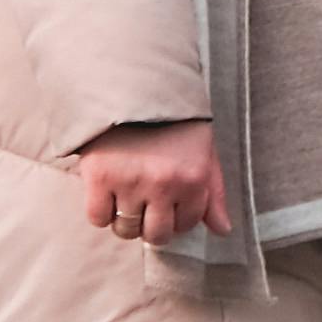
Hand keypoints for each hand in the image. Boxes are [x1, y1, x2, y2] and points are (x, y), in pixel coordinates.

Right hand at [78, 118, 227, 244]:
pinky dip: (100, 211)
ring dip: (125, 220)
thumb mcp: (203, 151)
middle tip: (144, 204)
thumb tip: (223, 231)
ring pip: (126, 230)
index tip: (167, 201)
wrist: (133, 86)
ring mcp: (130, 182)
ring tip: (125, 197)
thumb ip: (214, 193)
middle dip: (151, 225)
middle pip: (155, 235)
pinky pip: (98, 218)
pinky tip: (107, 192)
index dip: (175, 217)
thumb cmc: (174, 122)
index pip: (185, 225)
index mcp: (193, 180)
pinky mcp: (99, 177)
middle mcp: (163, 185)